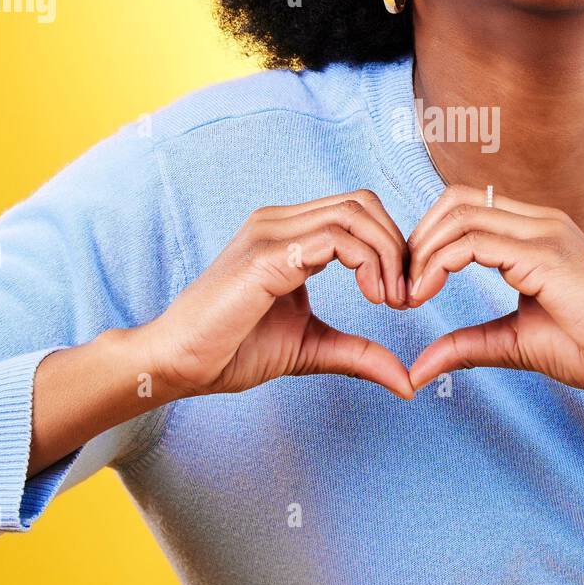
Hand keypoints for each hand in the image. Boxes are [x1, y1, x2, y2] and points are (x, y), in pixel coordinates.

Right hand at [137, 190, 414, 401]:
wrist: (176, 364)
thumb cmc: (231, 351)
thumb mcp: (311, 348)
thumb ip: (358, 354)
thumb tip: (407, 382)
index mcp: (288, 233)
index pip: (357, 211)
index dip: (391, 246)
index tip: (402, 295)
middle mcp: (279, 221)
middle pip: (363, 203)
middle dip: (397, 245)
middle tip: (404, 296)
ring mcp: (271, 233)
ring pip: (354, 213)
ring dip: (388, 254)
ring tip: (390, 299)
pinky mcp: (268, 255)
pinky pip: (335, 238)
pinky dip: (369, 262)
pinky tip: (373, 296)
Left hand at [404, 184, 583, 398]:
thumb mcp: (514, 342)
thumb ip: (468, 346)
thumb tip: (418, 369)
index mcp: (536, 232)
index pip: (466, 208)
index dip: (428, 241)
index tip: (408, 287)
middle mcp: (540, 221)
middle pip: (455, 200)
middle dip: (417, 240)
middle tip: (399, 287)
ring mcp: (544, 232)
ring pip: (459, 215)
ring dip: (422, 253)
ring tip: (408, 295)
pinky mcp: (544, 255)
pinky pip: (473, 242)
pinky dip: (438, 265)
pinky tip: (425, 296)